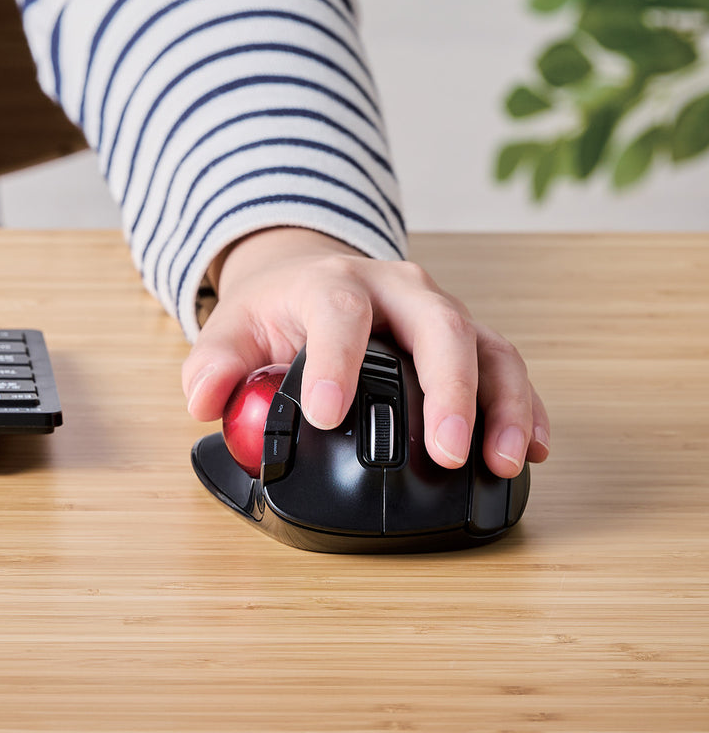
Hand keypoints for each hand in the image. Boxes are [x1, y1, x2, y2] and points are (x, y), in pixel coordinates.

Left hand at [182, 228, 549, 477]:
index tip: (328, 414)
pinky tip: (529, 445)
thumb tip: (205, 400)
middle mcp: (396, 289)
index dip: (336, 361)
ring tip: (500, 460)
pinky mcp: (466, 336)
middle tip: (445, 451)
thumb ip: (215, 363)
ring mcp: (437, 310)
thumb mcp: (234, 327)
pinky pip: (506, 363)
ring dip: (500, 403)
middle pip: (436, 324)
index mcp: (332, 282)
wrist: (310, 274)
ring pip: (485, 344)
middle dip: (448, 388)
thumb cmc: (278, 306)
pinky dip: (523, 404)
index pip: (339, 310)